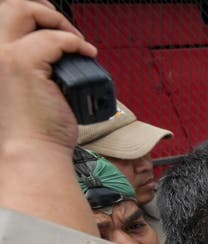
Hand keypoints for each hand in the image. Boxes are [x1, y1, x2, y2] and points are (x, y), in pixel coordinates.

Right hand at [0, 0, 98, 153]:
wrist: (31, 153)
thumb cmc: (33, 130)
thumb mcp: (25, 88)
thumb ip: (35, 66)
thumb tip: (59, 51)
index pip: (4, 17)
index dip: (31, 14)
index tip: (53, 27)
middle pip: (9, 6)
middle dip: (41, 9)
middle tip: (67, 29)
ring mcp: (3, 56)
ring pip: (23, 11)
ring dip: (56, 20)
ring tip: (76, 40)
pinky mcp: (22, 65)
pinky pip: (53, 39)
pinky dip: (74, 41)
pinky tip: (86, 52)